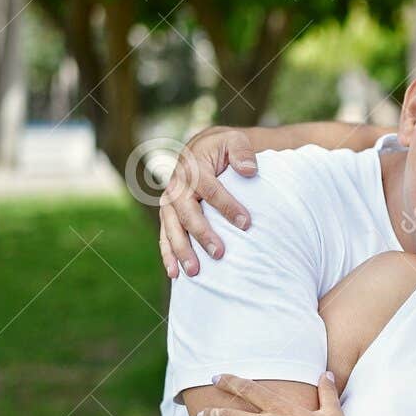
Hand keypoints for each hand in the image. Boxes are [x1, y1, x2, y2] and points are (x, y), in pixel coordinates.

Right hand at [160, 126, 256, 277]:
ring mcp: (170, 201)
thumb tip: (249, 170)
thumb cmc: (224, 149)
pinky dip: (168, 254)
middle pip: (187, 212)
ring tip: (194, 271)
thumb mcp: (235, 141)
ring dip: (181, 250)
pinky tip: (174, 274)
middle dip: (202, 234)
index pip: (210, 189)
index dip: (227, 206)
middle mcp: (177, 185)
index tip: (246, 223)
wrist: (202, 149)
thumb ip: (242, 152)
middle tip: (220, 253)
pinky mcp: (168, 214)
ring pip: (172, 227)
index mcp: (193, 167)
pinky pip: (165, 235)